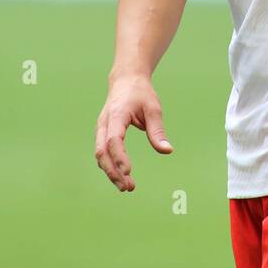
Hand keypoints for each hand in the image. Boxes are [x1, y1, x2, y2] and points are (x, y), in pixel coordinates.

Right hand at [94, 75, 172, 190]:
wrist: (126, 80)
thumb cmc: (141, 94)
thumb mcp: (153, 109)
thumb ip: (157, 130)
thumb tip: (167, 151)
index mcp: (116, 115)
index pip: (114, 140)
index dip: (119, 157)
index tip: (129, 172)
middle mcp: (104, 123)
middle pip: (102, 152)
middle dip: (113, 171)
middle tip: (128, 187)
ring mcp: (101, 129)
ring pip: (100, 154)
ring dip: (111, 172)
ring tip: (127, 187)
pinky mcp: (103, 133)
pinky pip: (102, 152)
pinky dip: (110, 166)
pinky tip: (121, 176)